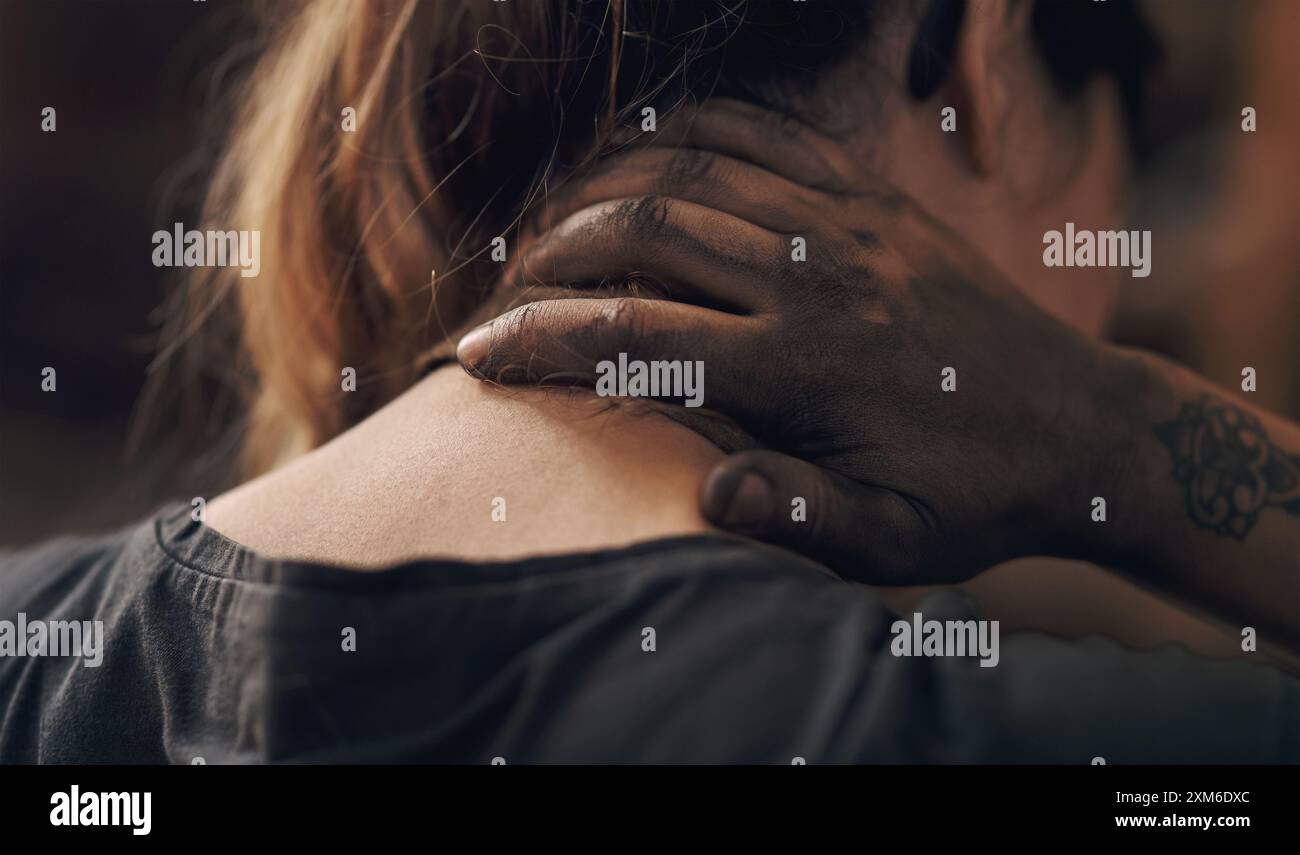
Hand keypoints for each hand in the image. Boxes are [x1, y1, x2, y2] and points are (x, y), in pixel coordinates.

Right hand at [456, 100, 1122, 582]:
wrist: (1083, 428)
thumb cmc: (973, 496)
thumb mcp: (892, 541)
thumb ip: (798, 519)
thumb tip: (707, 493)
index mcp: (806, 368)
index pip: (637, 334)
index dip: (540, 341)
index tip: (475, 352)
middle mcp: (816, 280)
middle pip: (646, 230)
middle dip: (553, 252)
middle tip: (508, 286)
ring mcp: (847, 226)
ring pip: (691, 172)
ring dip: (603, 190)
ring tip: (552, 226)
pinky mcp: (872, 200)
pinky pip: (762, 135)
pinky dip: (685, 135)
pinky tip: (638, 157)